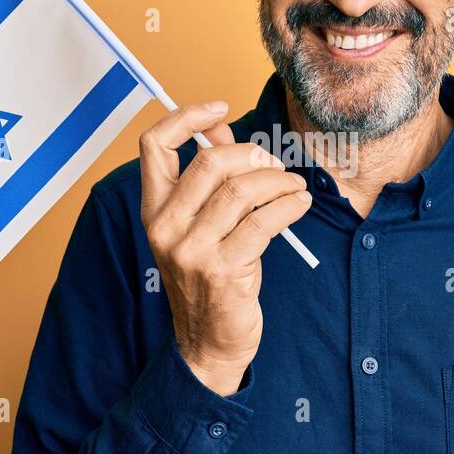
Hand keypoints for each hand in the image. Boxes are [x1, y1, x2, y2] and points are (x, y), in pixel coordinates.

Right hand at [138, 101, 312, 395]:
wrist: (208, 344)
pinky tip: (300, 204)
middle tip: (274, 166)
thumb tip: (220, 126)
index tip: (220, 108)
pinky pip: (264, 221)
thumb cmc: (211, 278)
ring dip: (279, 181)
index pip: (154, 145)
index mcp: (154, 210)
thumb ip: (209, 178)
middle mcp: (166, 227)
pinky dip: (290, 205)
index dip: (187, 118)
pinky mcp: (223, 270)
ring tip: (294, 187)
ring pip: (243, 190)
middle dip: (253, 154)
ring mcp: (192, 250)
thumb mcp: (201, 225)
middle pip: (211, 162)